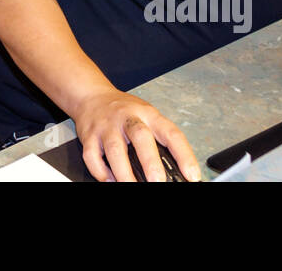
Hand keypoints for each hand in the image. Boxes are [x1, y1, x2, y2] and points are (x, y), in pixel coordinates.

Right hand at [72, 89, 200, 181]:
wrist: (91, 96)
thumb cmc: (124, 111)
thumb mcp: (147, 116)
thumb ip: (159, 140)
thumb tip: (177, 171)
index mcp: (149, 115)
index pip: (171, 133)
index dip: (184, 155)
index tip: (192, 176)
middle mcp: (128, 118)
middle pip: (140, 137)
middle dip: (150, 162)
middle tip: (158, 182)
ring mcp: (107, 126)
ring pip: (115, 149)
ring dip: (124, 172)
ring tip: (131, 186)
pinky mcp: (89, 136)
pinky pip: (92, 156)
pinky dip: (102, 172)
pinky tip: (110, 181)